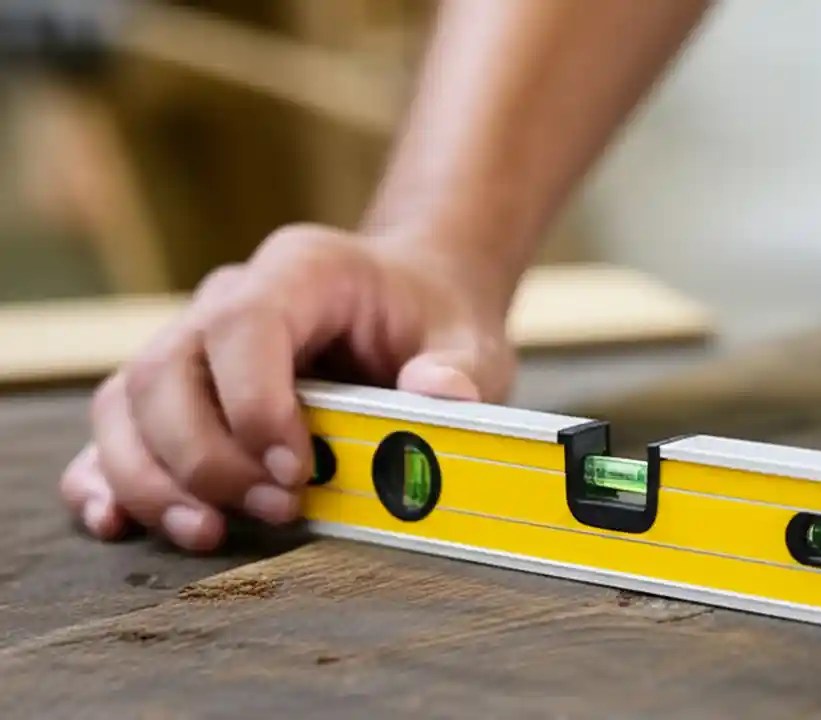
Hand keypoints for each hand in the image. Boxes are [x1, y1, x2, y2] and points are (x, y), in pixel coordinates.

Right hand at [59, 223, 517, 551]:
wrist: (410, 300)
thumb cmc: (435, 320)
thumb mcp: (472, 339)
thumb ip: (461, 368)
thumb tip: (436, 395)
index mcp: (302, 270)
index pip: (243, 323)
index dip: (252, 402)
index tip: (294, 472)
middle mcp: (229, 296)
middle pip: (166, 369)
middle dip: (206, 457)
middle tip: (277, 512)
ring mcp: (193, 340)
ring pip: (126, 402)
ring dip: (151, 478)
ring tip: (207, 533)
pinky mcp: (179, 388)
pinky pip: (116, 426)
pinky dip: (108, 476)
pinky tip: (118, 522)